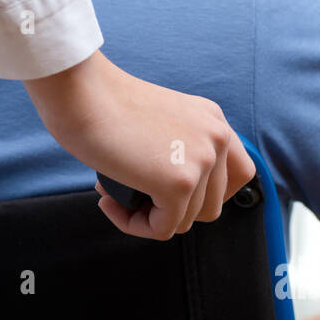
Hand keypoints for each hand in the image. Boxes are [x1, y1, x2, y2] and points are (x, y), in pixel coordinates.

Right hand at [23, 51, 254, 238]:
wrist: (79, 91)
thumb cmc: (103, 104)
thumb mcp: (162, 122)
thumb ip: (181, 150)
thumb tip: (177, 199)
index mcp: (215, 121)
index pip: (240, 175)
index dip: (208, 196)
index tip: (174, 196)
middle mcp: (217, 138)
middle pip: (212, 207)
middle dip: (173, 211)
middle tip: (136, 197)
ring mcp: (202, 161)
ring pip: (184, 221)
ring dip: (148, 217)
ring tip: (114, 194)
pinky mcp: (179, 183)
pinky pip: (162, 229)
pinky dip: (134, 225)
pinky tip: (109, 203)